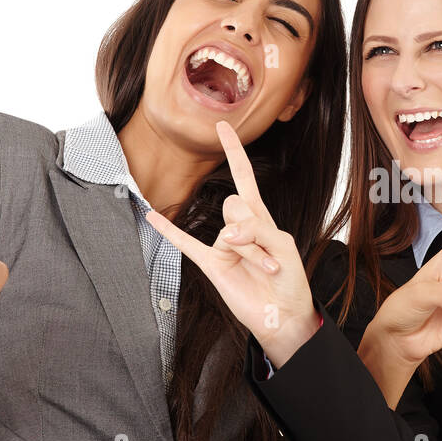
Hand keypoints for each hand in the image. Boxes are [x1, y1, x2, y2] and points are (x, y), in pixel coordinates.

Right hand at [144, 120, 318, 367]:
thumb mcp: (282, 246)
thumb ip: (256, 230)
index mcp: (259, 216)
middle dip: (255, 230)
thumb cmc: (289, 279)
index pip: (242, 176)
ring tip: (264, 270)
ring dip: (250, 250)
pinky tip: (152, 217)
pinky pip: (186, 244)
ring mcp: (222, 246)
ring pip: (228, 231)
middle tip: (269, 257)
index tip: (222, 127)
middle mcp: (238, 226)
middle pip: (236, 206)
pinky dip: (168, 231)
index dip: (234, 152)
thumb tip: (226, 233)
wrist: (283, 313)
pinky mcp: (212, 265)